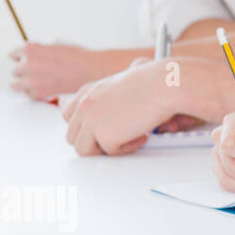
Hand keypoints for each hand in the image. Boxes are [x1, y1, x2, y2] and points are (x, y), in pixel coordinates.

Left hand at [9, 42, 104, 101]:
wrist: (89, 70)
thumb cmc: (77, 56)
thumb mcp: (56, 45)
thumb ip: (41, 49)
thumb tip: (37, 52)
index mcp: (30, 49)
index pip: (13, 54)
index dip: (22, 58)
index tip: (26, 60)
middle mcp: (26, 64)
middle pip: (14, 70)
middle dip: (24, 72)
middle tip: (37, 72)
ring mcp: (30, 80)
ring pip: (15, 85)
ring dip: (24, 84)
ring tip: (36, 83)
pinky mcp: (37, 93)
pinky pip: (29, 95)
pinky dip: (36, 94)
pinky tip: (46, 88)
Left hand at [61, 61, 180, 155]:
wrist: (165, 85)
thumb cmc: (154, 82)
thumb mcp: (123, 84)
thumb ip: (110, 98)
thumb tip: (113, 114)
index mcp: (89, 91)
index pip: (69, 115)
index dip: (84, 126)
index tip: (99, 129)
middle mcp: (85, 105)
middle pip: (72, 135)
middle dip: (92, 141)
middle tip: (115, 138)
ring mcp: (92, 121)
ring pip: (83, 149)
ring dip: (104, 148)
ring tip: (126, 139)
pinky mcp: (106, 136)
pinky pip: (111, 152)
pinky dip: (127, 148)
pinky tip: (141, 136)